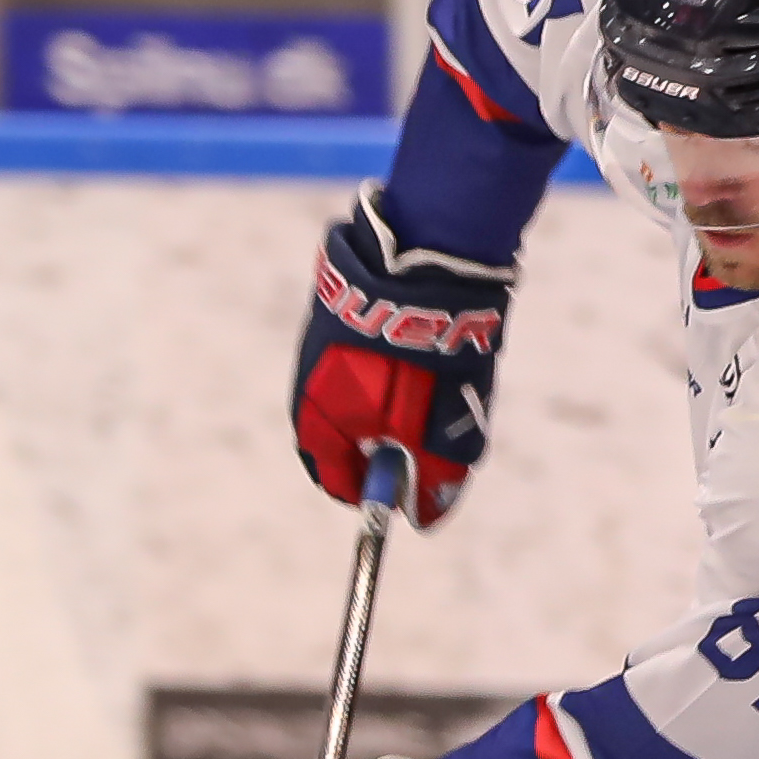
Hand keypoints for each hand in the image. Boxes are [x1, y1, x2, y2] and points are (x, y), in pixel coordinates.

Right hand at [290, 188, 510, 521]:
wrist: (435, 242)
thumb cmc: (438, 337)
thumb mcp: (448, 415)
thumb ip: (434, 468)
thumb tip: (428, 516)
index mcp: (323, 409)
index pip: (331, 474)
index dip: (368, 492)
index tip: (402, 497)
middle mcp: (311, 375)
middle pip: (335, 434)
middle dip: (375, 448)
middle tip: (420, 446)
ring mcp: (321, 335)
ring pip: (345, 391)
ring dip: (379, 405)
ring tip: (427, 394)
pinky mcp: (338, 303)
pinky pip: (353, 356)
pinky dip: (379, 369)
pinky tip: (417, 354)